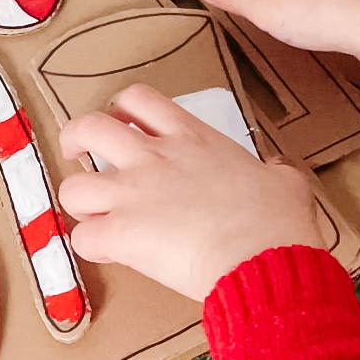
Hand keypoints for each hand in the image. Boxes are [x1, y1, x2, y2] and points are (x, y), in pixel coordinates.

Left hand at [58, 85, 324, 301]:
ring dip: (79, 202)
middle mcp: (153, 159)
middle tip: (77, 156)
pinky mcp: (121, 233)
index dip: (119, 109)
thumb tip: (278, 171)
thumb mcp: (285, 181)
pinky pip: (82, 238)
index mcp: (191, 139)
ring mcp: (132, 195)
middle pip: (90, 127)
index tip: (119, 124)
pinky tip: (109, 253)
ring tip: (94, 216)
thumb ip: (274, 171)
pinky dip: (91, 246)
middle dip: (74, 139)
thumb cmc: (276, 223)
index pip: (139, 99)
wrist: (263, 259)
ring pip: (74, 186)